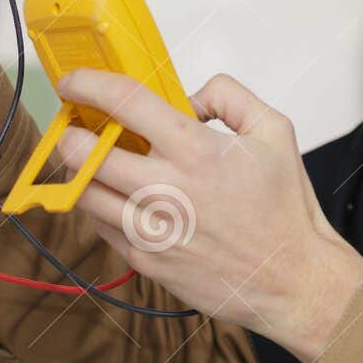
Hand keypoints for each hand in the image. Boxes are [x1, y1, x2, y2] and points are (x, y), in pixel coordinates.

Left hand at [54, 69, 362, 362]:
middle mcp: (166, 189)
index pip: (124, 103)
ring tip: (87, 161)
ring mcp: (151, 229)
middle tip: (72, 125)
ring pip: (83, 193)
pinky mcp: (146, 261)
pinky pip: (101, 227)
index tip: (74, 82)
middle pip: (84, 152)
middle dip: (68, 132)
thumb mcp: (275, 130)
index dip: (88, 85)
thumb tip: (187, 96)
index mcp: (196, 150)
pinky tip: (116, 197)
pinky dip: (99, 207)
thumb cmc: (286, 209)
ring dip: (77, 171)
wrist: (293, 280)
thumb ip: (229, 96)